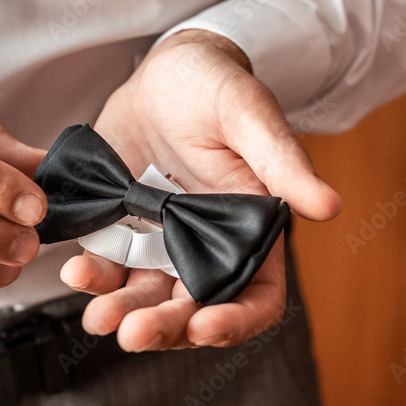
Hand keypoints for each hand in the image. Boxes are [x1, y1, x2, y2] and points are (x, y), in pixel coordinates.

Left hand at [61, 29, 340, 350]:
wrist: (163, 72)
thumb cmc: (216, 85)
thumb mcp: (249, 114)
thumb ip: (282, 161)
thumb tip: (330, 206)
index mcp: (254, 230)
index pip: (257, 297)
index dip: (236, 321)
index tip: (204, 327)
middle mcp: (210, 248)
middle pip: (194, 308)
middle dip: (165, 327)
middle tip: (131, 333)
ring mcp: (163, 243)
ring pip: (147, 296)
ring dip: (123, 311)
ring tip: (96, 317)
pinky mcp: (124, 231)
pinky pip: (110, 264)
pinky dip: (94, 275)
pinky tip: (75, 268)